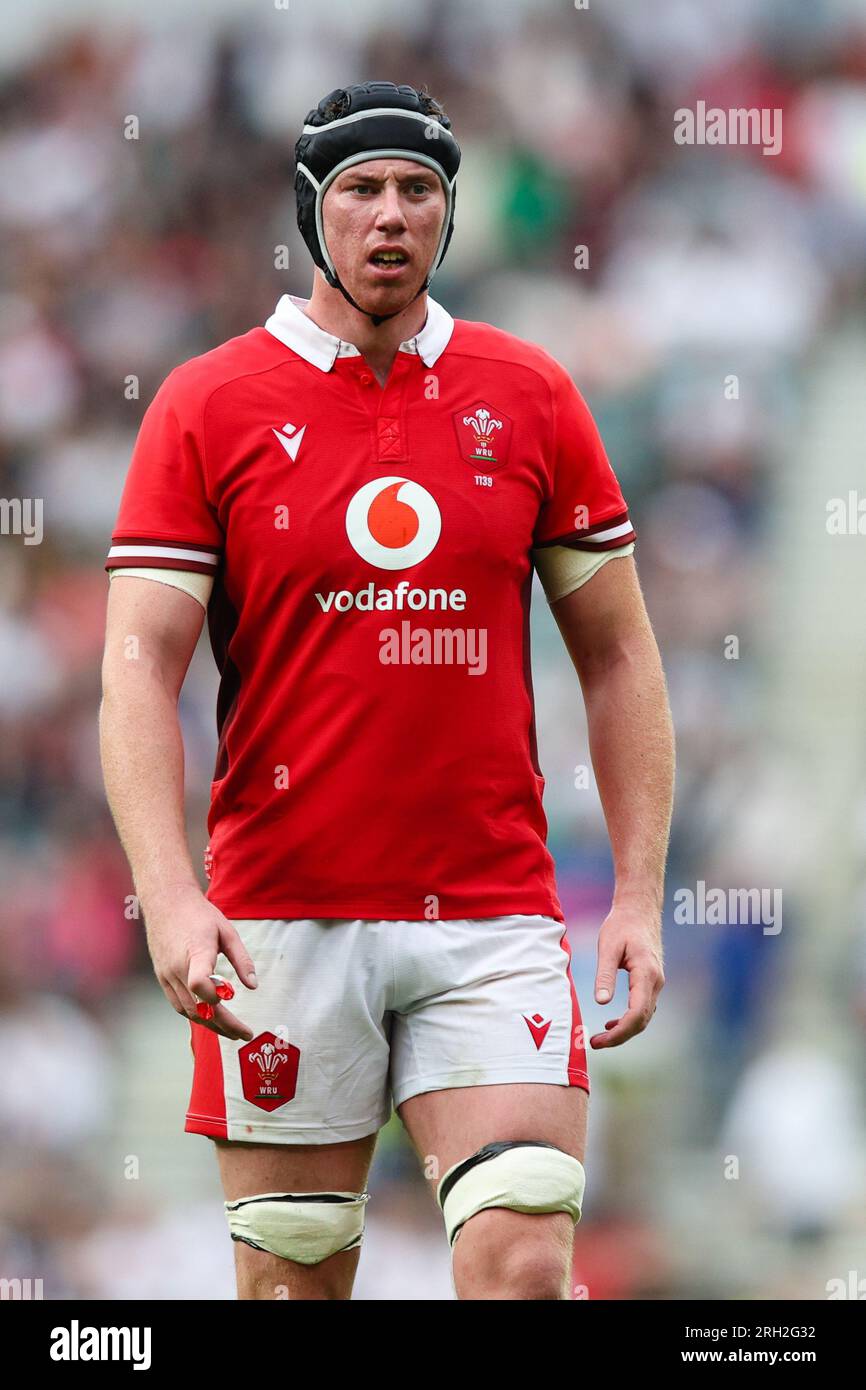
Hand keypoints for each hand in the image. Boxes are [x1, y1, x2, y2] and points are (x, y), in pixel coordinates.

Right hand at [142, 883, 257, 1040]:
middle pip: (197, 1006)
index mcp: (196, 951)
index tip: (229, 999)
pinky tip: (210, 1018)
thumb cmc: (199, 915)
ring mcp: (166, 975)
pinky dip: (195, 1014)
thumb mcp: (227, 931)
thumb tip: (253, 986)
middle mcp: (177, 967)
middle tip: (244, 1034)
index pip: (199, 982)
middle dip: (223, 1025)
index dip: (213, 996)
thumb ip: (242, 959)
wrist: (165, 903)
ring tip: (231, 1031)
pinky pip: (178, 1004)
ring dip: (210, 1025)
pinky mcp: (162, 978)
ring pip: (187, 1011)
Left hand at [590, 902, 663, 1048]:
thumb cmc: (622, 925)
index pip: (636, 1014)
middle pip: (641, 1021)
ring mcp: (656, 982)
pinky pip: (643, 1007)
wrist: (640, 909)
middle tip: (595, 1044)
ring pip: (644, 1016)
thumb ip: (605, 975)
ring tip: (600, 1037)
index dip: (619, 1033)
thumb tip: (602, 1003)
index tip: (599, 1040)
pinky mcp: (651, 981)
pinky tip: (612, 1022)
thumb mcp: (607, 947)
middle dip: (620, 1037)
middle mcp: (655, 982)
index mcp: (646, 974)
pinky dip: (629, 1019)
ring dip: (624, 1030)